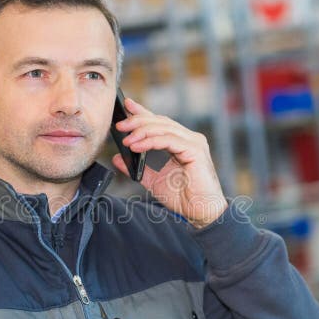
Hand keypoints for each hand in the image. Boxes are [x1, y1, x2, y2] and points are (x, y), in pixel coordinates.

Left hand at [112, 98, 227, 228]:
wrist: (201, 213)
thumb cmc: (182, 198)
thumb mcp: (152, 180)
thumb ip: (136, 168)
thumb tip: (117, 158)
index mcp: (181, 142)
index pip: (160, 122)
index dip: (143, 112)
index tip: (127, 105)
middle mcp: (189, 138)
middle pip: (160, 122)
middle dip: (138, 120)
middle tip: (120, 124)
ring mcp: (194, 143)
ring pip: (164, 128)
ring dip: (142, 132)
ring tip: (126, 139)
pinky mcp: (195, 151)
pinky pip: (169, 140)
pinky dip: (151, 142)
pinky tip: (137, 146)